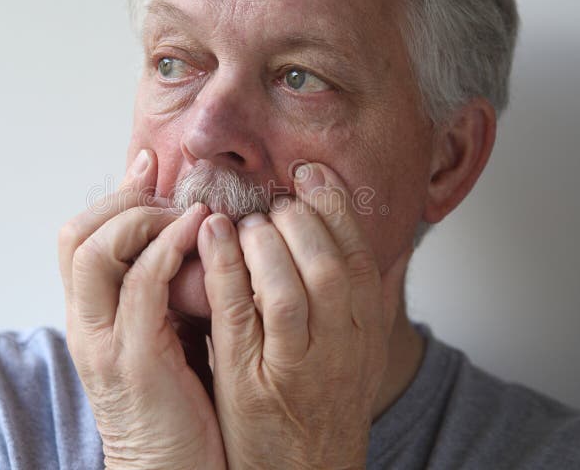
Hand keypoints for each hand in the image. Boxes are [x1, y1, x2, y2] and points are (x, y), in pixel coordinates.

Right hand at [58, 149, 225, 469]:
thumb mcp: (164, 334)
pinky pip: (140, 287)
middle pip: (76, 235)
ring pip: (94, 252)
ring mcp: (104, 342)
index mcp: (93, 315)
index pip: (81, 237)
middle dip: (121, 198)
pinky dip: (165, 249)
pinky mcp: (134, 361)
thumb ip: (164, 289)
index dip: (114, 194)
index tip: (150, 161)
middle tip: (166, 184)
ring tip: (185, 209)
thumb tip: (191, 236)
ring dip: (142, 217)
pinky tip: (198, 232)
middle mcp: (87, 324)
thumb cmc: (177, 403)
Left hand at [197, 163, 400, 469]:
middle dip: (301, 220)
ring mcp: (295, 367)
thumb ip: (359, 300)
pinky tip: (215, 235)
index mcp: (365, 334)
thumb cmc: (321, 406)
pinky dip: (227, 266)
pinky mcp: (251, 381)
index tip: (312, 173)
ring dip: (266, 241)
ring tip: (248, 223)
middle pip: (329, 266)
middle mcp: (339, 349)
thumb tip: (360, 241)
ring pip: (289, 288)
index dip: (336, 207)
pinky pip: (240, 313)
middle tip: (275, 204)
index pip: (360, 257)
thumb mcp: (356, 354)